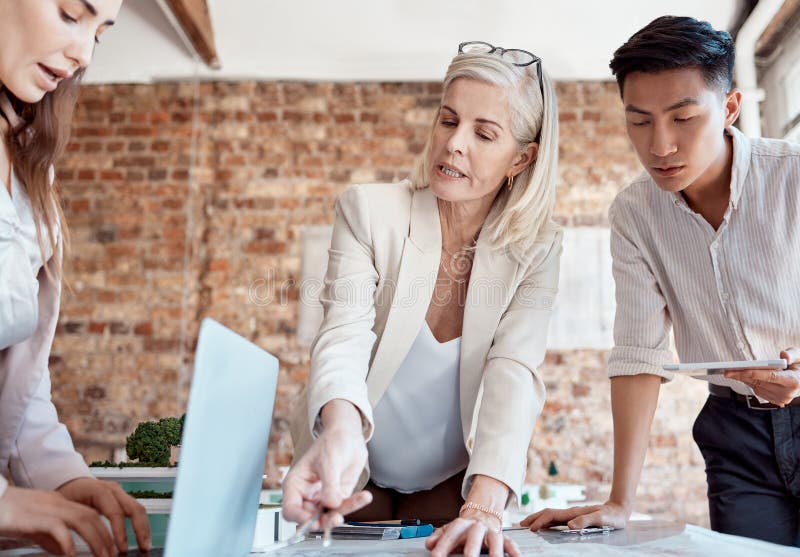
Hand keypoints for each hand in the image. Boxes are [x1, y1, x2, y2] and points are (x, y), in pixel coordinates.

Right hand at [0, 485, 114, 556]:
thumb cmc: (6, 515)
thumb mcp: (34, 528)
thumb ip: (51, 538)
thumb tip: (66, 551)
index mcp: (58, 504)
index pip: (90, 513)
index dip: (105, 530)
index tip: (113, 547)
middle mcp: (56, 503)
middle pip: (92, 515)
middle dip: (107, 536)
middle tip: (114, 554)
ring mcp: (46, 508)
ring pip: (83, 519)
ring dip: (97, 539)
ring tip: (104, 556)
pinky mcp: (33, 517)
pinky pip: (58, 527)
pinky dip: (68, 542)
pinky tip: (72, 555)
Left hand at [57, 477, 150, 553]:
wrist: (68, 485)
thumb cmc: (64, 497)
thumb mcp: (65, 511)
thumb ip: (75, 526)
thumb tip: (77, 547)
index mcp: (98, 490)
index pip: (115, 512)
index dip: (120, 532)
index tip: (121, 549)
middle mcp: (113, 490)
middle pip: (134, 508)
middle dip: (140, 530)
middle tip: (142, 548)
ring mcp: (120, 493)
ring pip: (139, 509)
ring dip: (144, 529)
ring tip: (144, 546)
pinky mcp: (122, 499)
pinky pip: (136, 511)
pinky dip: (140, 525)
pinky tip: (141, 538)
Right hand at [281, 421, 371, 527]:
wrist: (348, 437)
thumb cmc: (331, 443)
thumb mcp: (329, 462)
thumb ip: (329, 485)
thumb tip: (331, 504)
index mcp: (296, 484)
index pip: (290, 509)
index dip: (300, 518)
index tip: (314, 521)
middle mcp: (307, 495)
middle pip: (310, 518)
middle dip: (324, 520)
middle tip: (337, 518)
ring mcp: (323, 498)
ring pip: (329, 516)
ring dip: (343, 513)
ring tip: (358, 501)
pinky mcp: (338, 498)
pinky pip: (345, 507)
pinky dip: (355, 504)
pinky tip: (364, 497)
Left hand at [425, 510, 518, 556]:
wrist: (483, 513)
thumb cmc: (465, 528)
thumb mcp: (450, 530)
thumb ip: (439, 536)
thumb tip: (429, 543)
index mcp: (461, 524)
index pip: (450, 535)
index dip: (442, 546)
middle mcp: (477, 527)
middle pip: (474, 537)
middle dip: (471, 550)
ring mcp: (491, 532)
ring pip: (495, 540)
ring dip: (495, 552)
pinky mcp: (503, 537)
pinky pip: (510, 544)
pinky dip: (514, 551)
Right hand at [520, 501, 629, 530]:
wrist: (619, 509)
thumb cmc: (612, 516)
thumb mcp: (601, 519)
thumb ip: (586, 521)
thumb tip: (569, 525)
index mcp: (573, 513)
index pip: (551, 515)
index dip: (540, 521)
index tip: (531, 528)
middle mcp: (570, 512)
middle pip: (547, 513)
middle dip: (533, 518)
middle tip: (521, 524)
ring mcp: (572, 514)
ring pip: (550, 515)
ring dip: (538, 519)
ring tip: (528, 524)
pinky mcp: (575, 518)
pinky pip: (556, 519)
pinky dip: (546, 521)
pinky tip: (544, 526)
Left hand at [724, 348, 799, 405]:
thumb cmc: (799, 365)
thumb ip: (792, 354)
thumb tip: (783, 355)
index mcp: (794, 381)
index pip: (771, 377)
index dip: (756, 373)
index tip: (741, 370)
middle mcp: (787, 393)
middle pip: (760, 383)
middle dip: (742, 376)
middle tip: (726, 371)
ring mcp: (781, 399)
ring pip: (756, 387)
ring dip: (742, 380)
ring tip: (729, 372)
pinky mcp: (775, 401)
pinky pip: (758, 390)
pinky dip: (748, 382)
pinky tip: (739, 376)